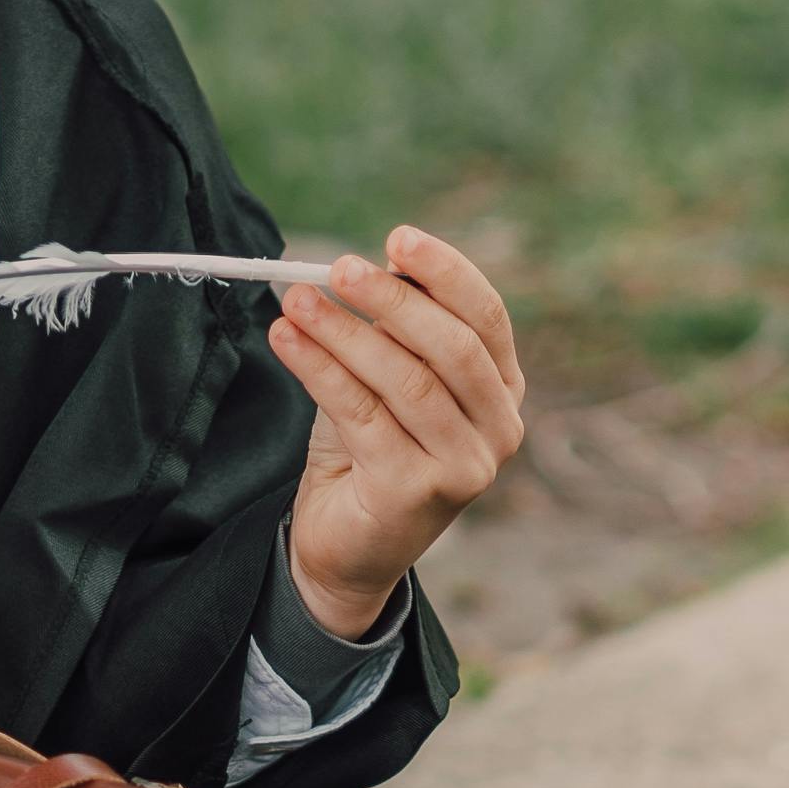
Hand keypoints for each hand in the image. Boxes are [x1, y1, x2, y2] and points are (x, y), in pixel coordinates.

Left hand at [271, 228, 525, 636]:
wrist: (346, 548)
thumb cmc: (367, 451)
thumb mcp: (387, 380)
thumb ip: (393, 331)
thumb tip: (372, 265)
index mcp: (502, 390)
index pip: (486, 318)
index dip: (446, 273)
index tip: (398, 239)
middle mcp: (499, 430)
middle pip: (452, 347)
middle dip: (393, 300)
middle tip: (338, 269)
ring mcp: (464, 466)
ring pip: (405, 381)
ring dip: (345, 333)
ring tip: (295, 303)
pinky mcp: (416, 492)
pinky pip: (363, 414)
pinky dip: (320, 371)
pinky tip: (286, 341)